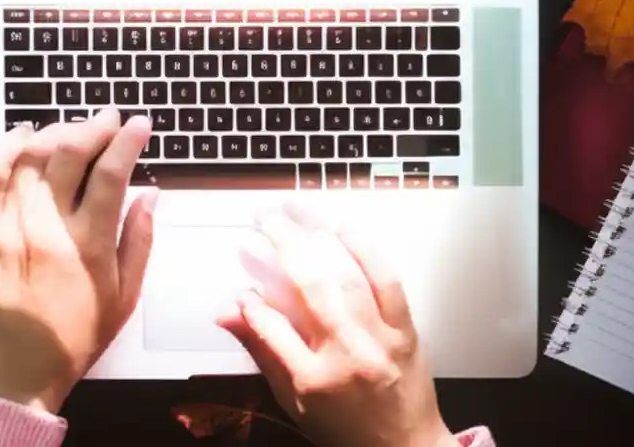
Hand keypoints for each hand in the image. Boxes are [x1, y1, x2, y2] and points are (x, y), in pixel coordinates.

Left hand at [0, 109, 156, 412]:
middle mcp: (47, 228)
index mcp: (87, 246)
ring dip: (58, 130)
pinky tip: (29, 134)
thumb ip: (139, 241)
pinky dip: (14, 145)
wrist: (16, 369)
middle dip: (94, 125)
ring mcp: (12, 224)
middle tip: (110, 118)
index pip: (111, 174)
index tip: (139, 125)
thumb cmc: (74, 337)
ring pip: (32, 154)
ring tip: (77, 127)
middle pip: (69, 153)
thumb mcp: (124, 296)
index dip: (127, 141)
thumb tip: (149, 195)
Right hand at [218, 205, 456, 446]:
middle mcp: (347, 354)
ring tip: (293, 209)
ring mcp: (380, 338)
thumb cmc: (346, 430)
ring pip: (345, 274)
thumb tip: (228, 313)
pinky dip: (365, 248)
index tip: (241, 287)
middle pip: (309, 286)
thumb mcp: (294, 402)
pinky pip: (387, 278)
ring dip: (316, 233)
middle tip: (260, 219)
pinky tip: (342, 226)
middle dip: (280, 243)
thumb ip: (262, 353)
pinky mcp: (405, 328)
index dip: (251, 301)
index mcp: (313, 380)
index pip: (272, 326)